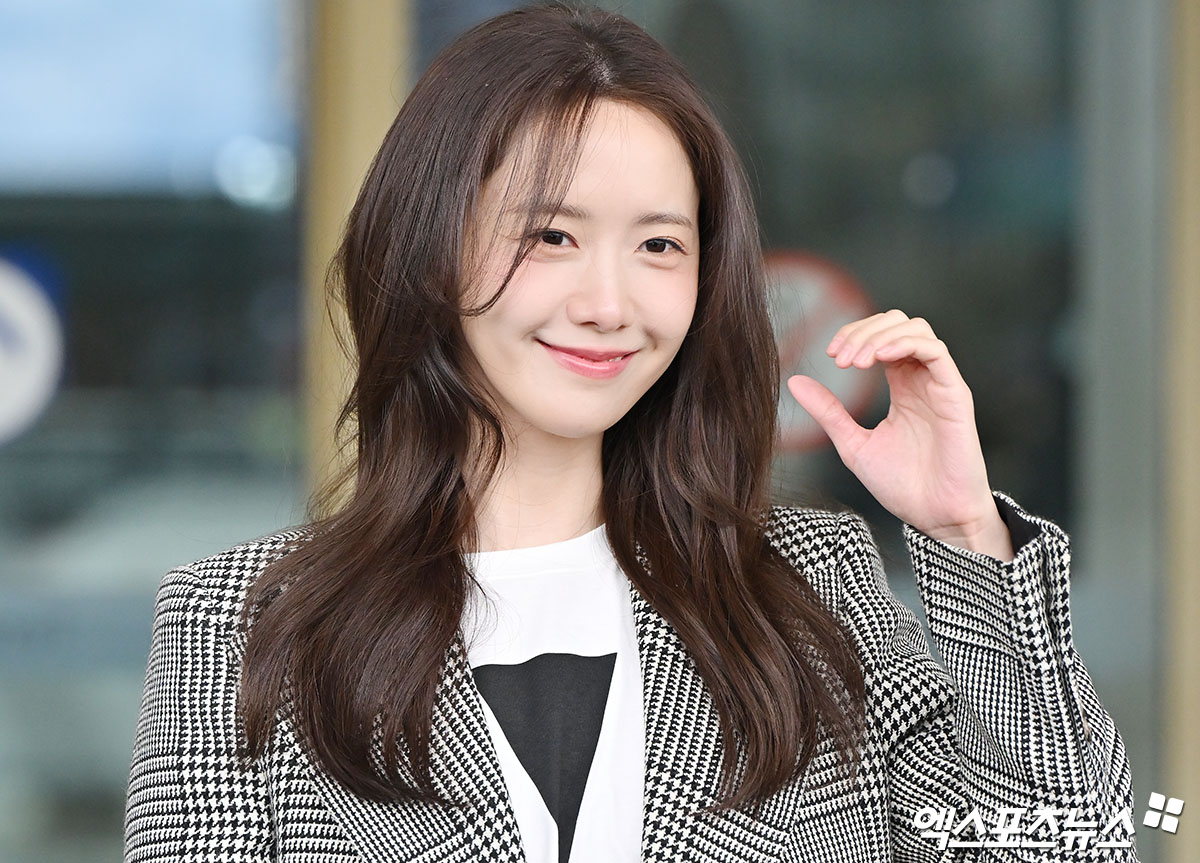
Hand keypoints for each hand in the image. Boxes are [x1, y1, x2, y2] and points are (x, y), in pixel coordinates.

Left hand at [786, 310, 1014, 561]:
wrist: (935, 518)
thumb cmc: (903, 486)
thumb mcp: (853, 444)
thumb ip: (828, 411)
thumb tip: (795, 381)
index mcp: (902, 387)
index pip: (880, 337)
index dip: (854, 335)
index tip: (831, 355)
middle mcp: (922, 380)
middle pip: (898, 323)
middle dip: (863, 331)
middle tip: (841, 357)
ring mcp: (940, 385)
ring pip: (917, 330)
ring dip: (880, 336)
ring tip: (857, 362)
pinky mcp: (956, 395)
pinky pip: (936, 352)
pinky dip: (906, 344)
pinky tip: (880, 358)